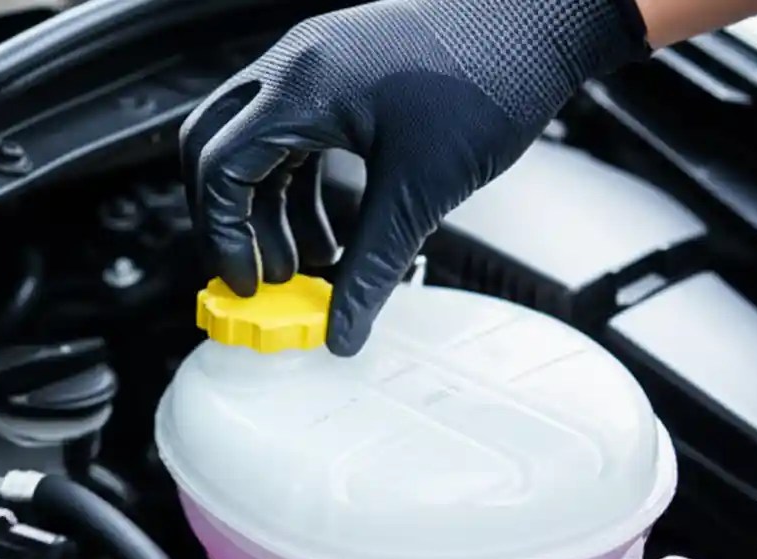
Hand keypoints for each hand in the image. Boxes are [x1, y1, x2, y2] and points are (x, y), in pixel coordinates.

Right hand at [180, 0, 646, 354]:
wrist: (539, 20)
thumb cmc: (488, 76)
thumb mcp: (421, 190)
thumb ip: (373, 266)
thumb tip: (343, 329)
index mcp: (299, 86)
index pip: (219, 167)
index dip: (226, 237)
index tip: (249, 286)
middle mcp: (294, 65)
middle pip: (216, 150)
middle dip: (233, 221)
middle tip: (262, 276)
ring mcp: (314, 63)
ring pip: (256, 144)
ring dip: (271, 208)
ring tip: (309, 264)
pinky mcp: (341, 70)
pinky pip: (294, 132)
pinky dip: (301, 184)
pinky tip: (333, 229)